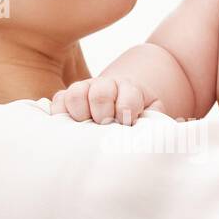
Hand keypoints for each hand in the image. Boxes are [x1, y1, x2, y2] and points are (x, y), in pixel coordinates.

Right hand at [51, 77, 165, 124]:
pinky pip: (57, 101)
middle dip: (104, 114)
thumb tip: (160, 132)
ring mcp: (84, 89)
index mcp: (130, 89)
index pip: (128, 96)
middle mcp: (106, 85)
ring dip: (81, 114)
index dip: (126, 113)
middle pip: (100, 93)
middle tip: (106, 128)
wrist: (123, 103)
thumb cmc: (138, 117)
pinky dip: (60, 115)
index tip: (126, 124)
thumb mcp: (152, 116)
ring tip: (87, 130)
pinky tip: (70, 129)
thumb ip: (155, 122)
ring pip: (75, 94)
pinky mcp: (66, 97)